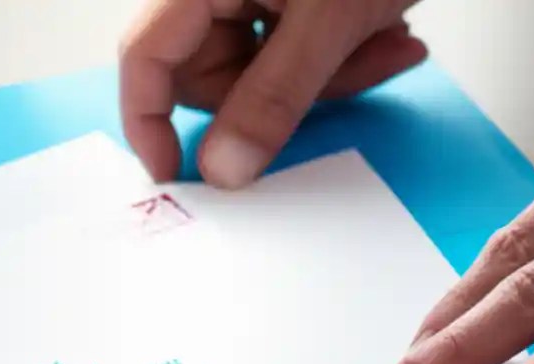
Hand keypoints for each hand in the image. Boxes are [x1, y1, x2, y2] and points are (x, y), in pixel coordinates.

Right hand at [119, 0, 424, 187]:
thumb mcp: (330, 18)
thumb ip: (274, 98)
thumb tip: (225, 166)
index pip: (145, 56)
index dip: (148, 122)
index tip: (176, 175)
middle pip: (209, 72)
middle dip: (276, 97)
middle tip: (338, 83)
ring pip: (260, 71)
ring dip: (327, 77)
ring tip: (385, 42)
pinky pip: (294, 52)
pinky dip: (341, 56)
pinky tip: (388, 33)